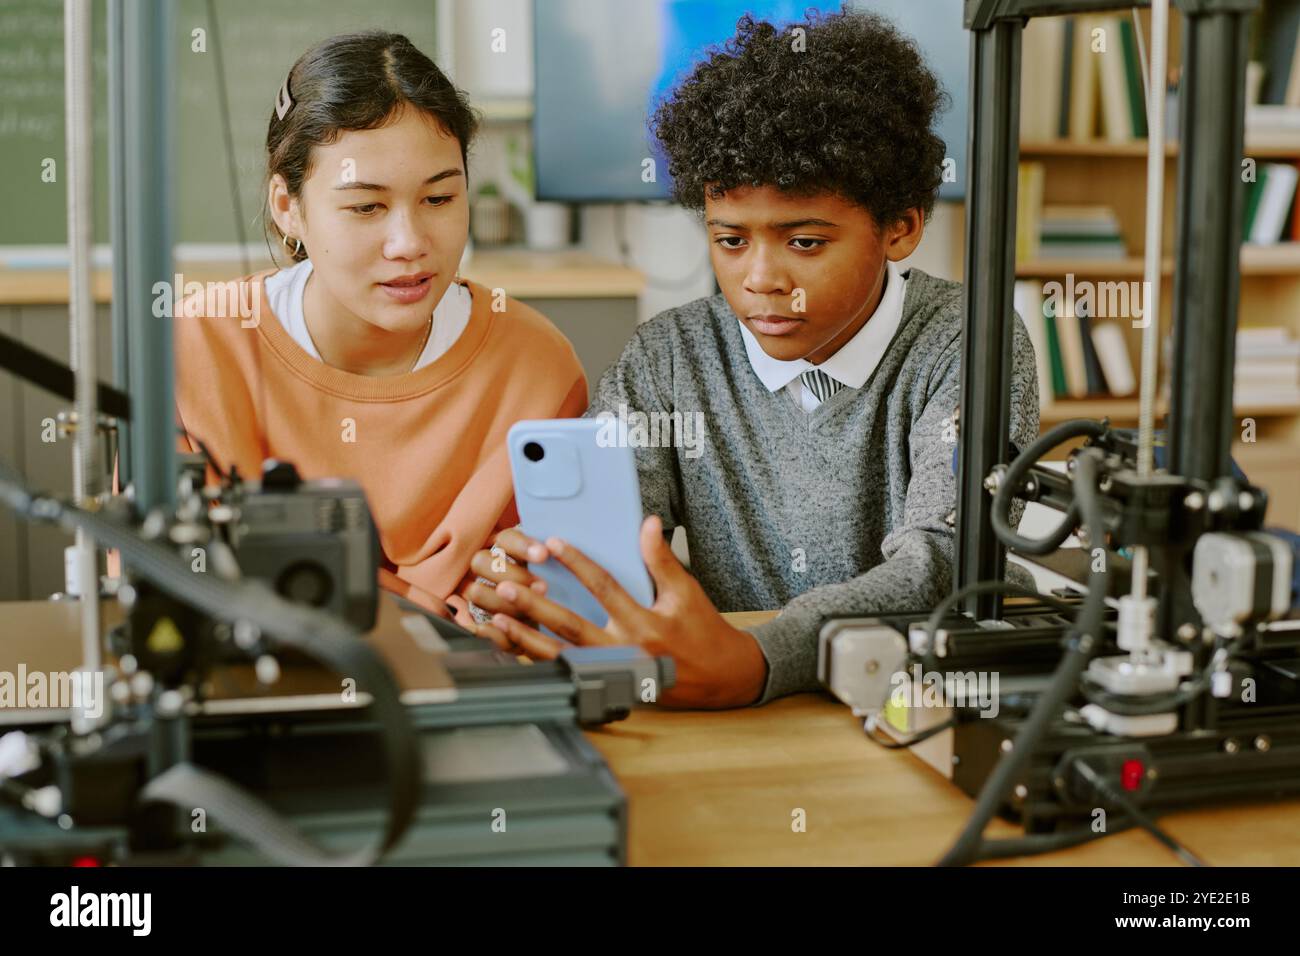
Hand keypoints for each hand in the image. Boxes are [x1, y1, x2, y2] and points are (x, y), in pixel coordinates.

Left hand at [475, 515, 768, 708]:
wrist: (721, 678)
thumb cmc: (704, 632)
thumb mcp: (687, 592)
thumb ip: (661, 559)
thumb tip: (648, 523)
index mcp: (645, 625)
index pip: (605, 589)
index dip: (578, 564)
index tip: (553, 543)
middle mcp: (625, 652)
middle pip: (571, 627)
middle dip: (536, 607)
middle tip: (507, 586)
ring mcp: (613, 672)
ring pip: (561, 657)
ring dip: (526, 639)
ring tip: (496, 621)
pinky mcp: (607, 684)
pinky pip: (565, 673)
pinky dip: (537, 661)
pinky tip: (513, 647)